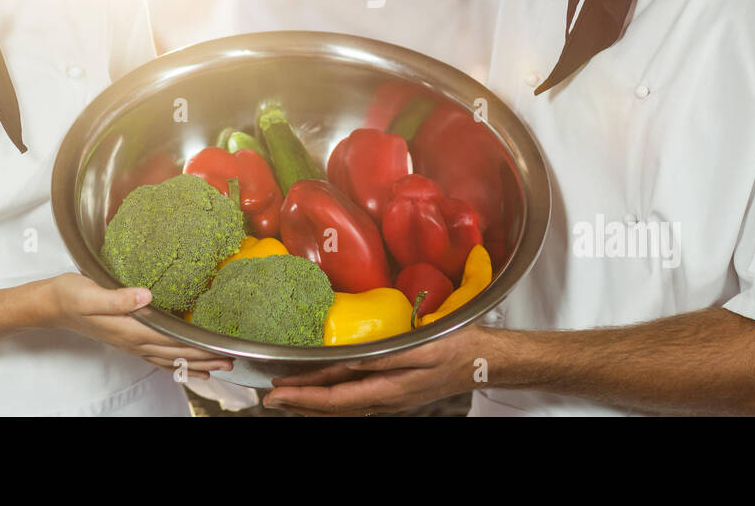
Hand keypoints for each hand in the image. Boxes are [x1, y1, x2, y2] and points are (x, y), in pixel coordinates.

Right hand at [38, 273, 232, 379]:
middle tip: (230, 361)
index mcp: (129, 329)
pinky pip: (155, 355)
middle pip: (174, 354)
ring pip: (167, 358)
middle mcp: (132, 340)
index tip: (220, 348)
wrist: (50, 305)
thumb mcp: (90, 292)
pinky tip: (184, 362)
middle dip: (203, 359)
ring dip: (193, 362)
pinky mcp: (126, 338)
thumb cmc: (69, 295)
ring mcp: (129, 343)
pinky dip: (174, 361)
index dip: (197, 346)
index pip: (171, 341)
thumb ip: (117, 297)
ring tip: (217, 366)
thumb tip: (145, 296)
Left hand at [263, 325, 492, 414]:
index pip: (336, 397)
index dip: (304, 396)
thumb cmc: (457, 346)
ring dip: (312, 404)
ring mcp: (391, 400)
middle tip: (269, 397)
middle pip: (334, 407)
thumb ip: (384, 356)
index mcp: (390, 389)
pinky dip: (331, 400)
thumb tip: (349, 361)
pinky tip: (323, 394)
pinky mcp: (395, 393)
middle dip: (300, 403)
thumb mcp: (422, 346)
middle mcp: (386, 400)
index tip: (277, 392)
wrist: (485, 359)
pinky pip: (354, 402)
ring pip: (342, 408)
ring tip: (287, 397)